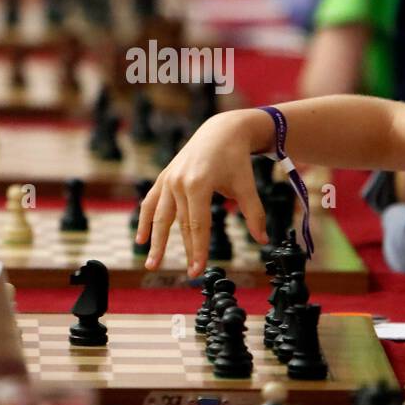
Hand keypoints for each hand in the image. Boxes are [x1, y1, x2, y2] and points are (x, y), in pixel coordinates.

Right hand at [134, 110, 269, 275]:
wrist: (221, 131)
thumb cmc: (236, 160)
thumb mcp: (246, 186)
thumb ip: (254, 214)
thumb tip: (264, 240)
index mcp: (199, 184)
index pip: (197, 225)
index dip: (199, 249)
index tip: (199, 270)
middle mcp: (179, 182)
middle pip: (181, 224)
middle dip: (186, 250)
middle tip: (190, 274)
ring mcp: (169, 179)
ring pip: (161, 217)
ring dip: (156, 242)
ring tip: (151, 264)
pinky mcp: (164, 177)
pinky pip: (150, 203)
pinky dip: (144, 221)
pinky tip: (140, 240)